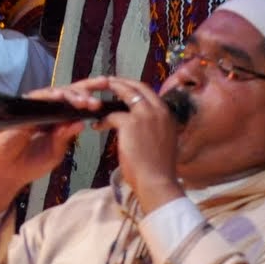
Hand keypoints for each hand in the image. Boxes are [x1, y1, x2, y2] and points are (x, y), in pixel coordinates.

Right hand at [0, 87, 94, 215]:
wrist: (6, 172)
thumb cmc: (30, 163)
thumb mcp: (55, 152)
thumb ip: (65, 137)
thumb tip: (81, 122)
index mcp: (57, 118)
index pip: (76, 102)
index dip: (91, 96)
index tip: (108, 93)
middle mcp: (47, 109)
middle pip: (69, 92)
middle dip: (87, 89)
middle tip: (104, 88)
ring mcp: (35, 107)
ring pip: (57, 93)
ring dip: (73, 96)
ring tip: (87, 102)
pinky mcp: (22, 109)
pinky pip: (38, 98)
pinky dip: (51, 96)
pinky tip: (63, 97)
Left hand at [83, 75, 183, 212]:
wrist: (157, 181)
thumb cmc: (159, 169)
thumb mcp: (163, 142)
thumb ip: (156, 129)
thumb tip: (144, 126)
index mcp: (168, 114)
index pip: (150, 92)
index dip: (135, 88)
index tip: (124, 87)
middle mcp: (159, 110)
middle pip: (138, 87)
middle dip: (122, 82)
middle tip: (108, 82)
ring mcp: (145, 115)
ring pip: (125, 94)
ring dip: (110, 92)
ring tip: (98, 96)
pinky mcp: (131, 123)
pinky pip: (112, 115)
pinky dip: (102, 120)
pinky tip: (96, 126)